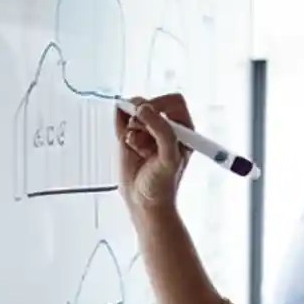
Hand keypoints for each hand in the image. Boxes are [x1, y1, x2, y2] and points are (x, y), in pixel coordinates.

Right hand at [115, 93, 192, 214]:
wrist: (143, 200)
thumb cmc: (162, 184)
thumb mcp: (169, 158)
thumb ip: (162, 131)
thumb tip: (144, 109)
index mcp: (183, 130)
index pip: (173, 102)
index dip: (161, 104)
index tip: (149, 114)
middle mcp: (165, 127)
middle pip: (152, 103)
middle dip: (142, 114)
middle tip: (138, 129)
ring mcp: (146, 130)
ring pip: (134, 110)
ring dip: (132, 124)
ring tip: (136, 144)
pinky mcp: (129, 135)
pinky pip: (120, 118)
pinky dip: (120, 124)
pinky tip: (126, 141)